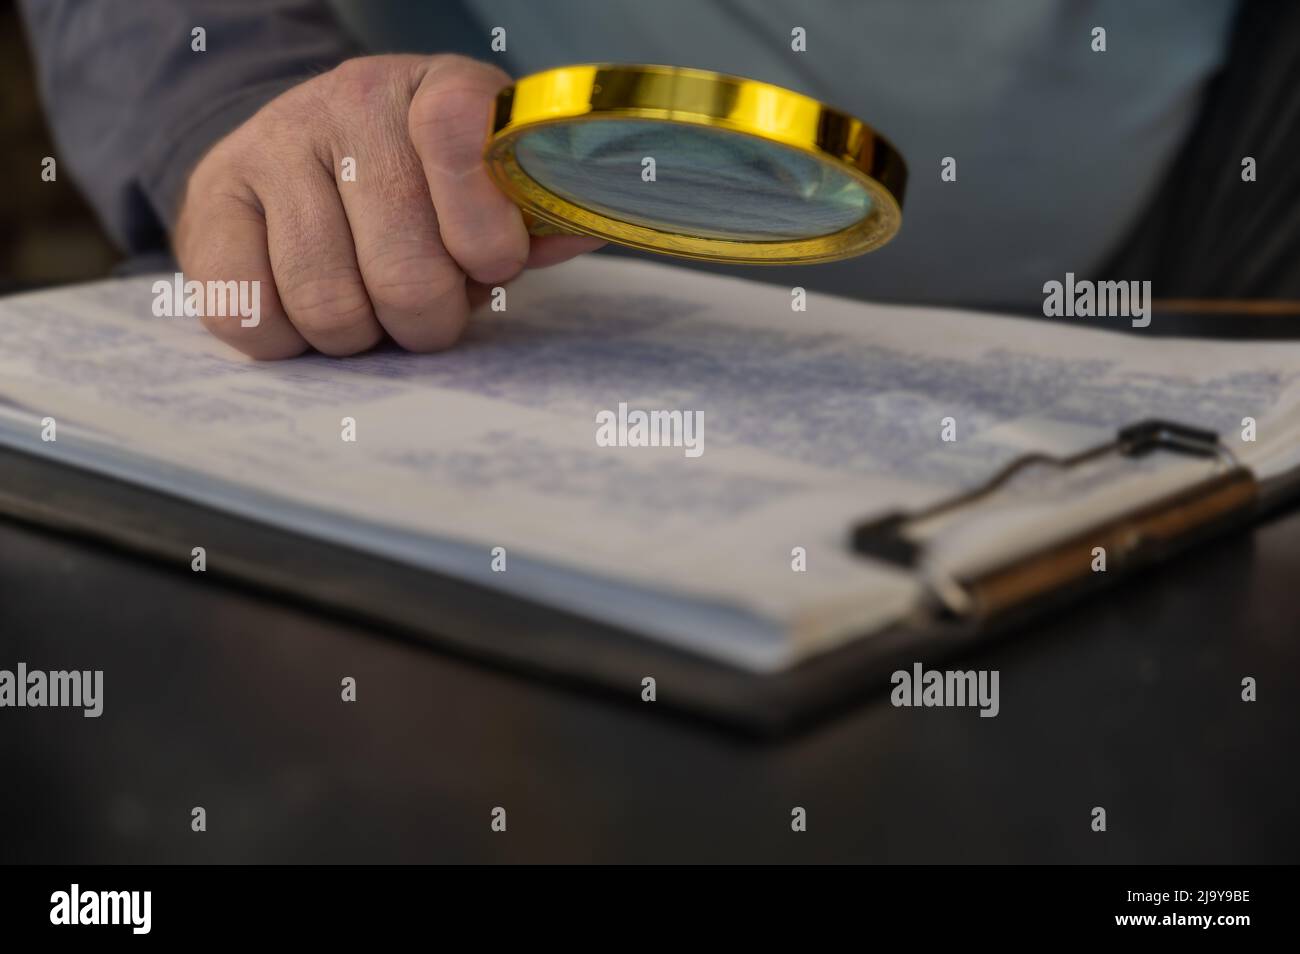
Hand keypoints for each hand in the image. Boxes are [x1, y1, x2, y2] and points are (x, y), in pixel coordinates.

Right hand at [174, 54, 601, 357]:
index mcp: (439, 92)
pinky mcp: (209, 202)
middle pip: (405, 272)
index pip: (462, 139)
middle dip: (426, 318)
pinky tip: (305, 308)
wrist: (297, 157)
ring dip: (359, 336)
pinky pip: (252, 318)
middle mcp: (350, 103)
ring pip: (329, 306)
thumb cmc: (419, 192)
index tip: (491, 263)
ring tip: (367, 306)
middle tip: (424, 307)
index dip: (486, 233)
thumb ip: (533, 217)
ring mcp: (271, 147)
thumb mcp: (489, 192)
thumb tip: (584, 231)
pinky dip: (289, 341)